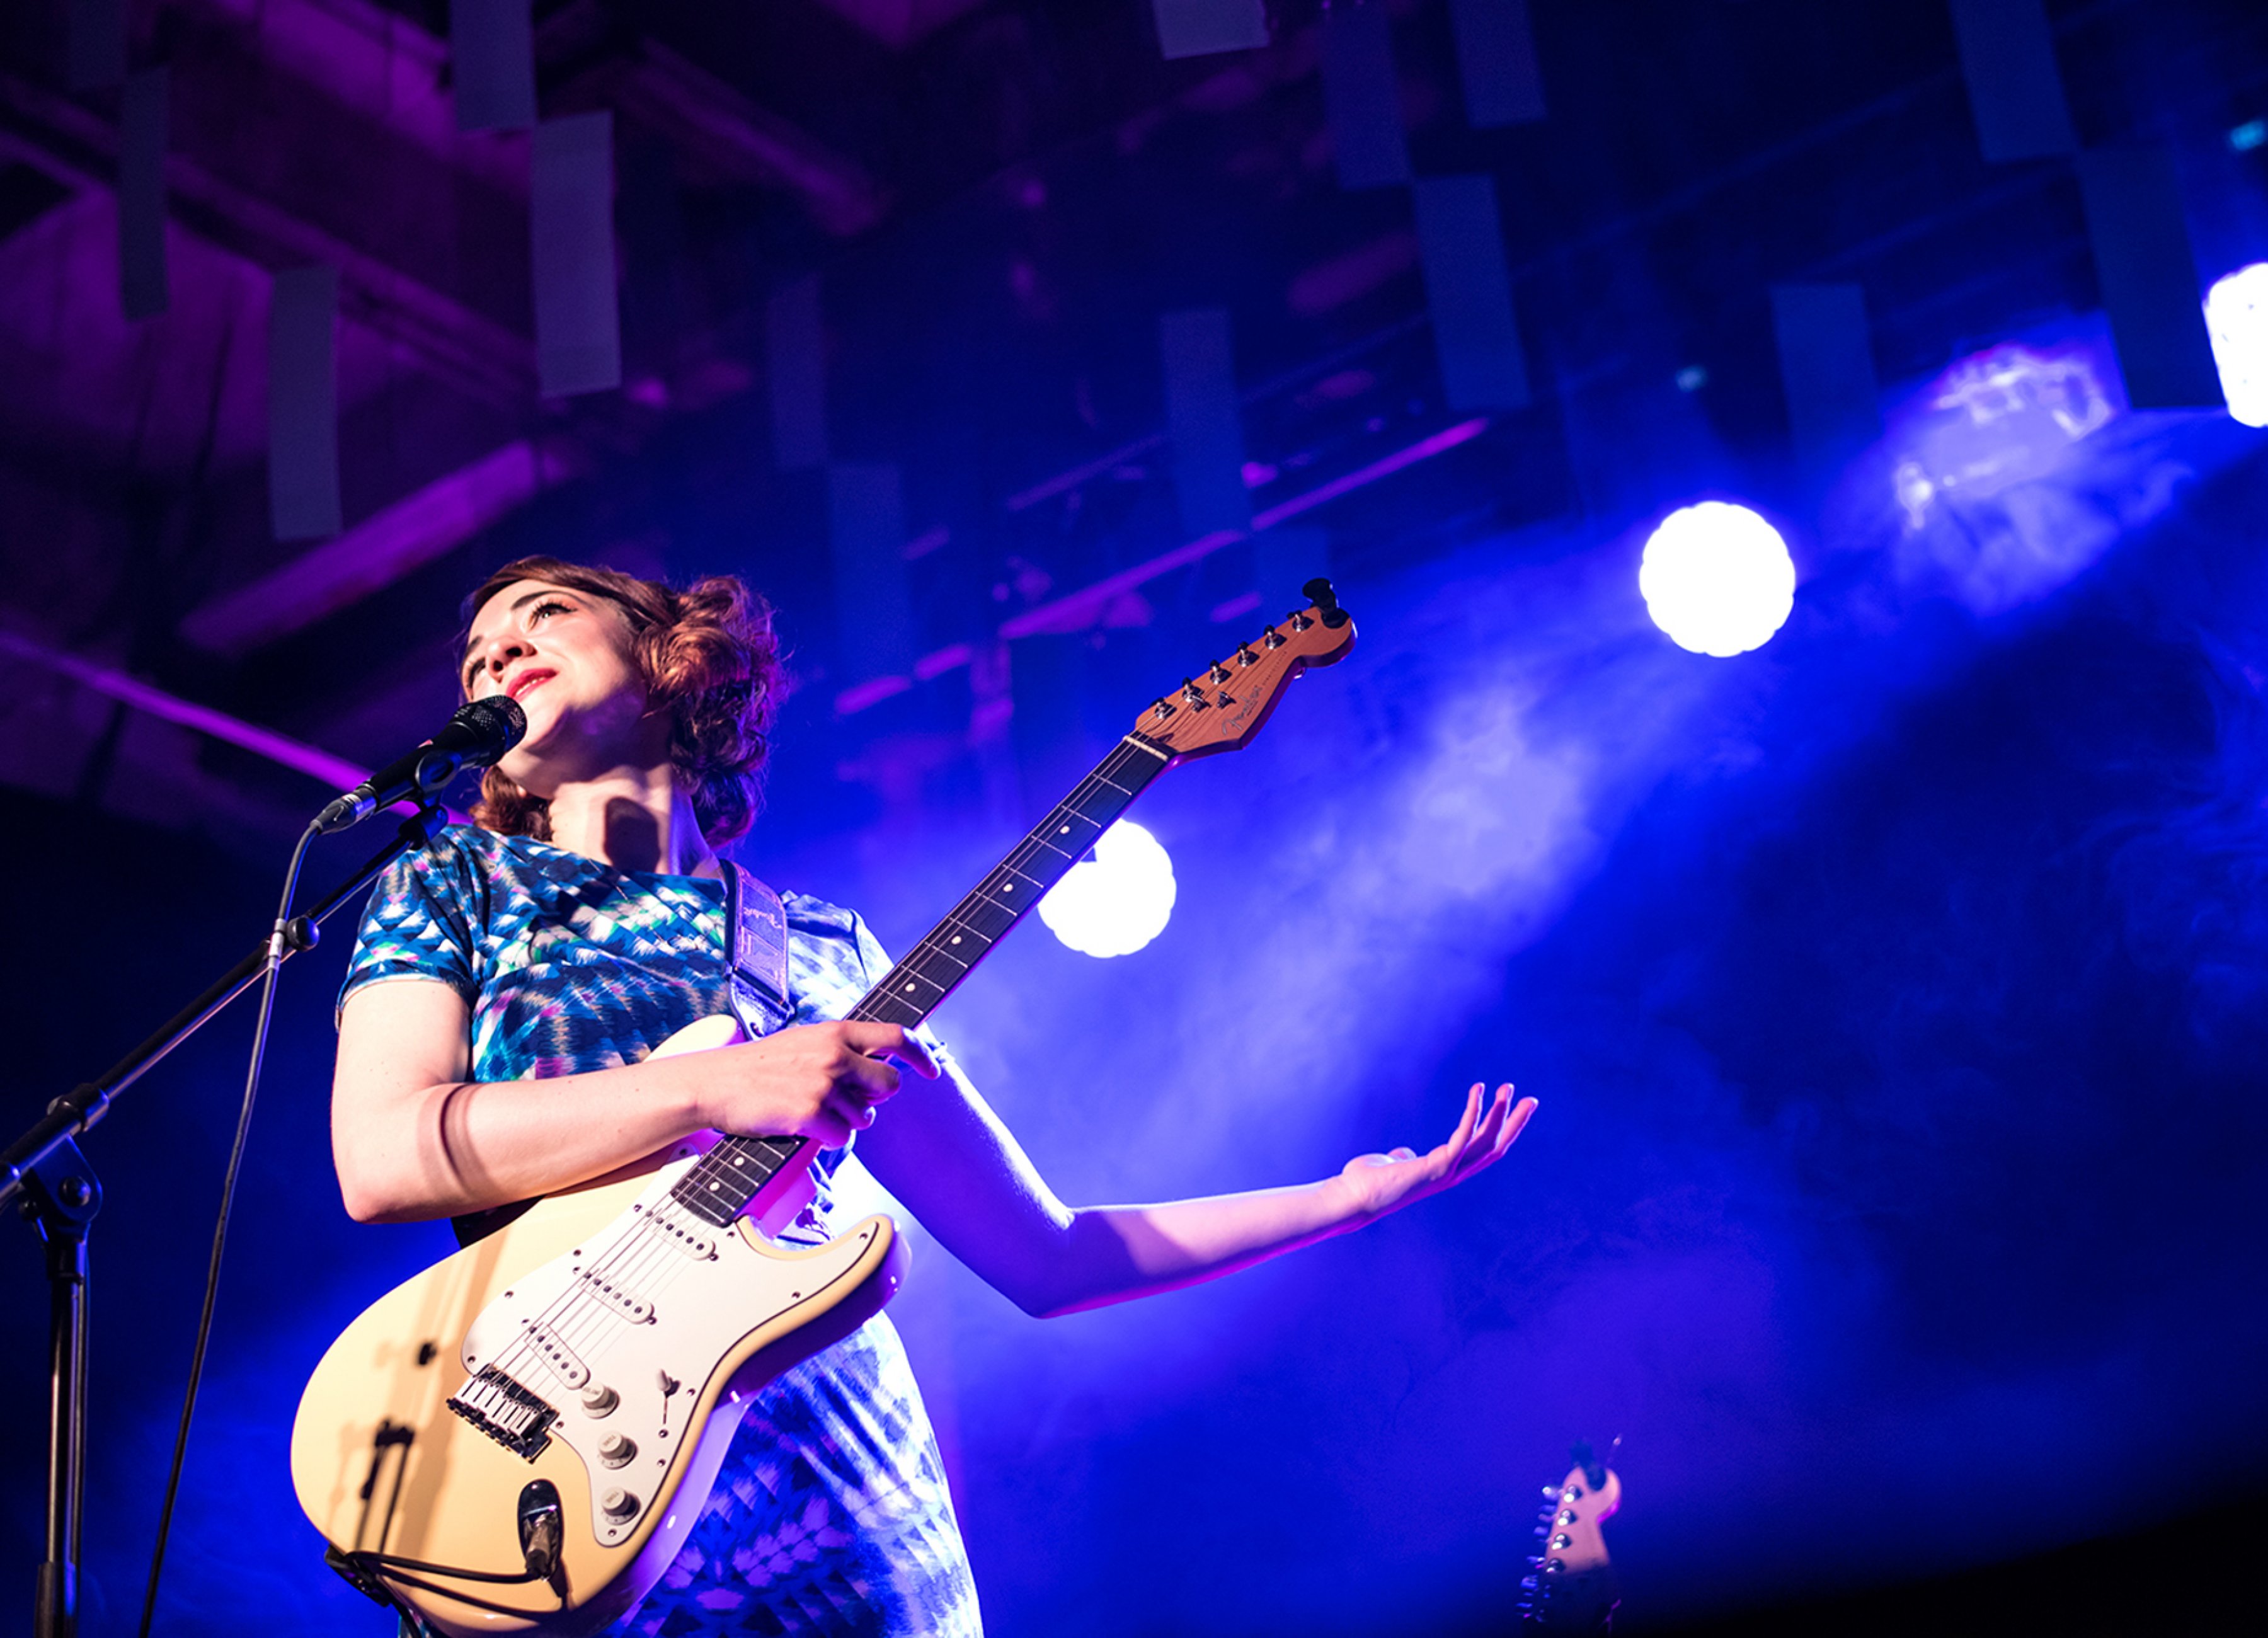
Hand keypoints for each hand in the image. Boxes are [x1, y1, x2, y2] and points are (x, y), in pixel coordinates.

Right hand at [691, 1021, 938, 1147]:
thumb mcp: (805, 1041)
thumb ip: (842, 1048)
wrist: (716, 1084)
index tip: (932, 1070)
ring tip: (813, 1110)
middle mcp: (835, 1055)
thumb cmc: (760, 1066)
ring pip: (866, 1116)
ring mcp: (824, 1085)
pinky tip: (804, 1126)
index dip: (921, 1055)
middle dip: (875, 1098)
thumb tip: (880, 1065)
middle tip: (848, 1100)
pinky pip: (843, 1137)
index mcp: (836, 1032)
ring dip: (846, 1121)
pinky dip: (828, 1139)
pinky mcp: (811, 1114)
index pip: (895, 1036)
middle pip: (890, 1084)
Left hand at [1334, 1083, 1534, 1221]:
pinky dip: (1473, 1111)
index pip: (1480, 1150)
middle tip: (1531, 1100)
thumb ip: (1406, 1158)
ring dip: (1500, 1113)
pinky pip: (1463, 1136)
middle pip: (1493, 1147)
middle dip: (1513, 1122)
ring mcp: (1447, 1172)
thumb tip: (1405, 1153)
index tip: (1509, 1109)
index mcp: (1444, 1171)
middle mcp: (1452, 1174)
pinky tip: (1478, 1090)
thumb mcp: (1394, 1164)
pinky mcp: (1438, 1166)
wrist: (1352, 1198)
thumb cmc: (1367, 1182)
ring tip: (1508, 1088)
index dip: (1497, 1130)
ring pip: (1486, 1142)